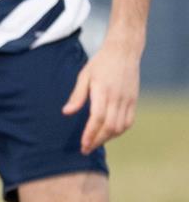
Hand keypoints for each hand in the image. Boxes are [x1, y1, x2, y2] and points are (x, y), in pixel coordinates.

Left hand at [64, 32, 140, 152]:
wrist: (124, 51)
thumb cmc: (100, 63)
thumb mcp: (84, 76)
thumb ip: (77, 96)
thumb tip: (66, 112)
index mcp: (103, 91)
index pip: (98, 118)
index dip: (91, 134)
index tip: (83, 145)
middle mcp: (118, 97)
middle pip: (110, 126)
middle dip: (98, 140)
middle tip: (86, 149)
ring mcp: (128, 99)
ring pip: (121, 126)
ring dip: (108, 138)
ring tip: (95, 143)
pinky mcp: (134, 100)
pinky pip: (129, 121)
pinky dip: (119, 131)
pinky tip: (108, 134)